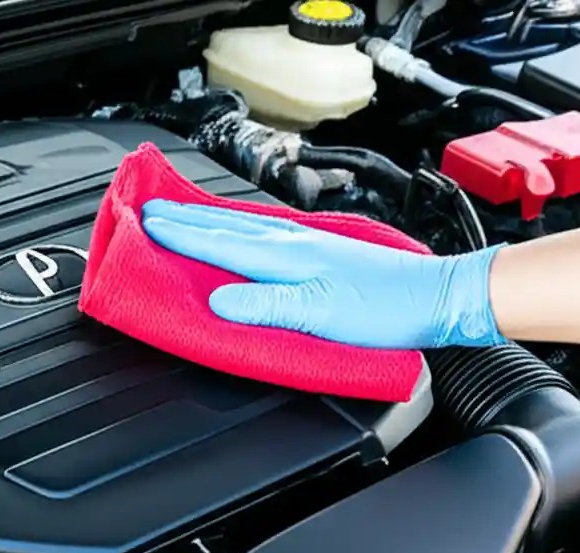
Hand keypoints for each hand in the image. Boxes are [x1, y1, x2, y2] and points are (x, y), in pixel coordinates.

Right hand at [140, 200, 506, 348]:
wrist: (435, 297)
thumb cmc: (383, 310)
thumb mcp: (319, 316)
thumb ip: (266, 306)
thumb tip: (215, 301)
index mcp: (285, 256)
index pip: (218, 243)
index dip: (178, 235)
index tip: (144, 224)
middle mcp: (291, 242)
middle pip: (224, 226)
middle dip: (184, 218)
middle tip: (147, 209)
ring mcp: (305, 243)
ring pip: (240, 226)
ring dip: (205, 219)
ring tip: (177, 212)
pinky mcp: (318, 251)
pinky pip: (260, 234)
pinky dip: (234, 229)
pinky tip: (233, 231)